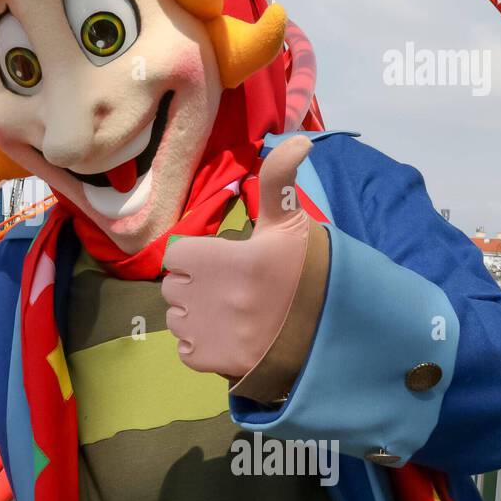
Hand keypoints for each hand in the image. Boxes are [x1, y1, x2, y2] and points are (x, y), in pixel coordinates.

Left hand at [161, 135, 321, 379]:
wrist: (327, 331)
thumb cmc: (304, 272)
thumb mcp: (289, 224)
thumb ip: (279, 180)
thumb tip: (299, 139)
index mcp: (221, 259)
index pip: (176, 257)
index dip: (197, 259)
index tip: (224, 263)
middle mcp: (208, 296)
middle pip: (174, 288)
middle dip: (195, 286)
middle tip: (232, 290)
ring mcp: (208, 331)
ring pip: (177, 318)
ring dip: (196, 316)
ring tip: (233, 314)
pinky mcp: (210, 361)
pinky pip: (185, 347)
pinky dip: (201, 345)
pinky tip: (230, 337)